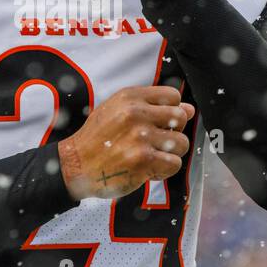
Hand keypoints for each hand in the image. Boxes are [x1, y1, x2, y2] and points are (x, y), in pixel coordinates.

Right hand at [56, 86, 195, 199]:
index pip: (173, 96)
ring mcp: (140, 137)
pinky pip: (174, 164)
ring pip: (181, 143)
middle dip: (174, 131)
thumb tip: (190, 109)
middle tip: (156, 142)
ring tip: (153, 156)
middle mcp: (136, 113)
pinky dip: (165, 170)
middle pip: (181, 118)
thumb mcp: (118, 111)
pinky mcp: (143, 161)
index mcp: (130, 97)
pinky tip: (149, 169)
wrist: (75, 165)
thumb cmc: (98, 138)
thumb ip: (152, 107)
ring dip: (171, 153)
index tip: (159, 123)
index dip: (171, 111)